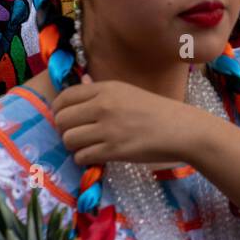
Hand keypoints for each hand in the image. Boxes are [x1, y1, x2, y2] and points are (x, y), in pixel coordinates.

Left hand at [53, 76, 195, 165]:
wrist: (180, 129)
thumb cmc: (156, 110)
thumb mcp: (128, 92)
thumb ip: (101, 89)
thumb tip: (81, 80)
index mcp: (107, 88)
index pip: (65, 97)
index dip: (59, 110)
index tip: (68, 118)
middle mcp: (104, 105)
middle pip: (62, 120)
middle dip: (65, 130)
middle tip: (78, 134)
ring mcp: (108, 128)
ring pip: (68, 139)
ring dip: (74, 146)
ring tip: (88, 145)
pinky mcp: (113, 150)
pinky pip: (81, 156)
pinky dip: (85, 158)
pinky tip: (97, 154)